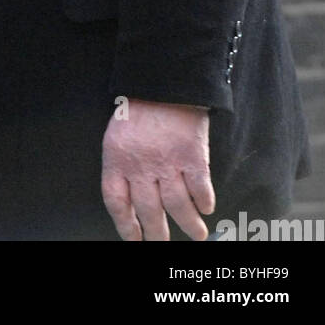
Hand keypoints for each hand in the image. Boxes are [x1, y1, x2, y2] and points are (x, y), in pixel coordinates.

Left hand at [101, 98, 214, 240]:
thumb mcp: (117, 135)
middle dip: (157, 234)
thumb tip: (130, 200)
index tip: (134, 240)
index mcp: (117, 158)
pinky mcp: (193, 156)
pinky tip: (207, 208)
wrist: (163, 79)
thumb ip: (122, 165)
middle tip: (163, 244)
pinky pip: (200, 188)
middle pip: (149, 211)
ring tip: (198, 235)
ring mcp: (168, 162)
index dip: (125, 225)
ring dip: (189, 225)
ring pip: (178, 207)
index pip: (116, 202)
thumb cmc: (139, 107)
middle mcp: (141, 165)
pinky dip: (205, 202)